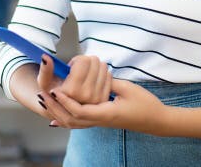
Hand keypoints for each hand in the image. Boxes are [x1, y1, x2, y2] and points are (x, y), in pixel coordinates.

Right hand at [33, 54, 111, 125]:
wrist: (62, 110)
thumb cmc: (52, 94)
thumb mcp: (44, 82)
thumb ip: (45, 69)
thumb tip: (46, 57)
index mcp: (72, 91)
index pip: (84, 60)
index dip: (76, 60)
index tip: (71, 68)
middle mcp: (86, 95)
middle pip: (95, 61)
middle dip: (85, 62)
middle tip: (78, 71)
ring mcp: (98, 98)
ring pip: (103, 66)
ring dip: (94, 67)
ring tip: (84, 76)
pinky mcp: (105, 98)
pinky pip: (109, 75)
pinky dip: (101, 73)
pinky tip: (92, 80)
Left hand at [41, 78, 168, 132]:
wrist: (155, 120)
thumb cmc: (145, 104)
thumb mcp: (127, 88)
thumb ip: (109, 83)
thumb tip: (92, 76)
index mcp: (106, 114)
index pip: (79, 110)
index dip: (66, 101)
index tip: (56, 90)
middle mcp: (100, 121)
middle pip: (72, 120)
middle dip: (56, 107)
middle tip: (44, 95)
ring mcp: (100, 123)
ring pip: (74, 123)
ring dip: (59, 113)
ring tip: (47, 102)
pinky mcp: (102, 121)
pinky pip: (80, 122)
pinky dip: (67, 119)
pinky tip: (57, 118)